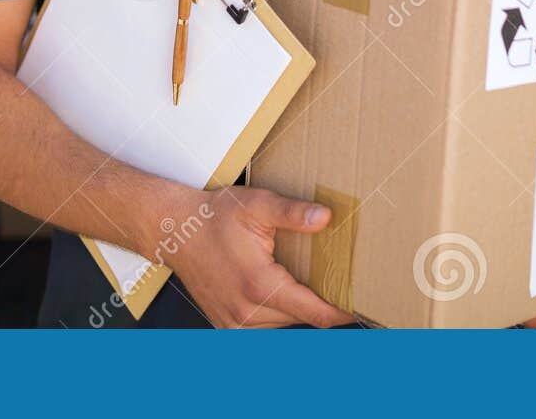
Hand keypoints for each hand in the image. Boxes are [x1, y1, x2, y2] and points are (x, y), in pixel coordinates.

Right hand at [165, 186, 355, 328]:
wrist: (175, 231)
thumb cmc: (214, 217)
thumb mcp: (257, 205)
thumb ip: (292, 213)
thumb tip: (326, 218)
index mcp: (260, 287)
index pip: (315, 314)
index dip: (341, 311)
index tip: (360, 304)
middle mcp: (248, 313)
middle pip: (302, 320)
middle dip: (320, 305)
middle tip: (338, 283)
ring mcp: (236, 324)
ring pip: (284, 326)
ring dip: (297, 310)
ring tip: (306, 284)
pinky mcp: (228, 326)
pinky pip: (264, 328)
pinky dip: (277, 314)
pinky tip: (279, 291)